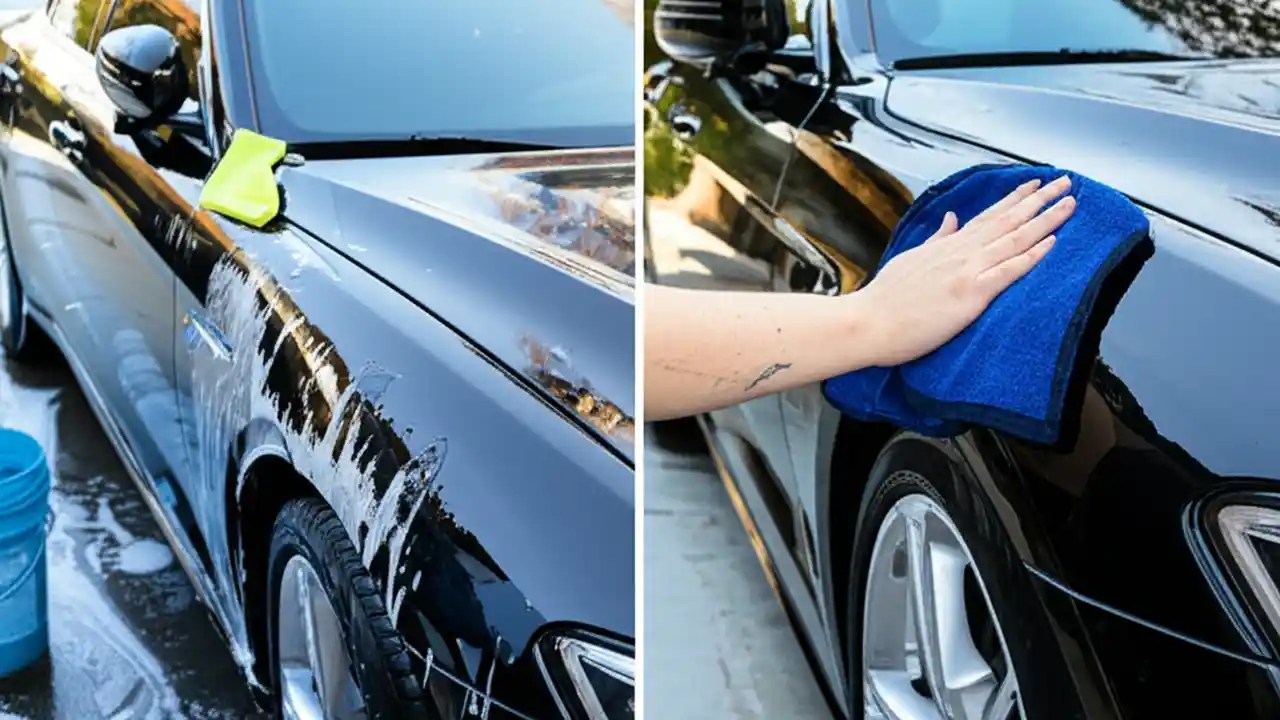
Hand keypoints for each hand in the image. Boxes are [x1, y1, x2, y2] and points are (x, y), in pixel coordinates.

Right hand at [853, 175, 1075, 366]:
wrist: (867, 323)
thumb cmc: (884, 300)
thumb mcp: (910, 259)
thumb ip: (936, 239)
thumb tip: (952, 219)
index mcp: (947, 245)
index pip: (989, 216)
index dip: (1015, 199)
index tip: (1037, 184)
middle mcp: (960, 252)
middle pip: (1008, 220)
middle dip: (1040, 200)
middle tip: (1067, 182)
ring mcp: (966, 271)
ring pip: (1014, 239)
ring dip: (1045, 220)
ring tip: (1069, 203)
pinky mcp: (969, 295)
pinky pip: (1007, 271)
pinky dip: (1031, 255)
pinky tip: (1051, 242)